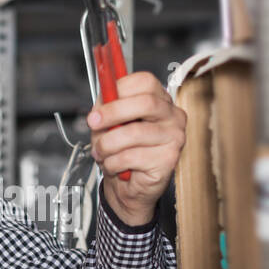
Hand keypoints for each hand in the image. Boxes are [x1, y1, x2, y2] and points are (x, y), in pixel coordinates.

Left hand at [87, 71, 186, 227]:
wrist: (128, 186)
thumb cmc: (121, 150)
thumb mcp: (109, 123)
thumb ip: (107, 105)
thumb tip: (104, 95)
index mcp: (159, 99)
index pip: (146, 82)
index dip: (120, 89)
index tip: (100, 102)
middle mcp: (172, 115)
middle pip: (146, 103)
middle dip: (113, 112)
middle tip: (93, 123)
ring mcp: (175, 136)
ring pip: (135, 133)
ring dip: (108, 144)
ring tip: (101, 152)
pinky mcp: (169, 158)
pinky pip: (132, 156)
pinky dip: (114, 162)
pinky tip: (114, 165)